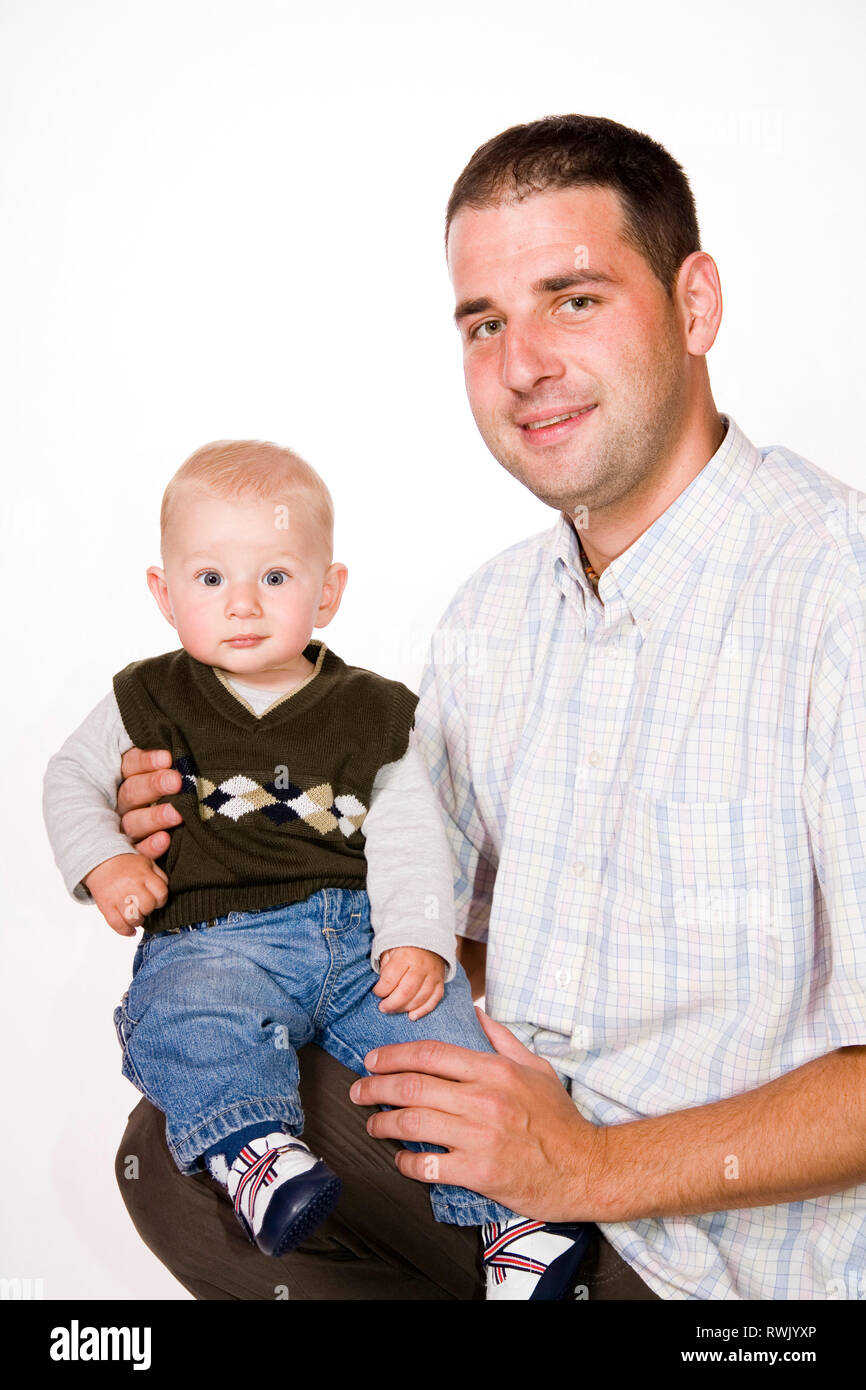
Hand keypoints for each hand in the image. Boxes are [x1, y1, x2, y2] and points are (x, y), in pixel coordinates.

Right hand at [84, 853, 168, 936]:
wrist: (101, 862)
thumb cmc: (127, 865)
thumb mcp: (147, 863)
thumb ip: (160, 875)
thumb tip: (168, 889)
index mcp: (143, 874)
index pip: (161, 893)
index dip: (161, 900)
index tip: (157, 900)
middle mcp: (130, 885)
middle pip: (148, 906)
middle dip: (149, 910)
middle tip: (144, 907)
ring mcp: (117, 897)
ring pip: (133, 918)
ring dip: (138, 921)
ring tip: (137, 916)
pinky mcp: (106, 906)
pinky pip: (117, 924)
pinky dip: (125, 931)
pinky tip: (130, 930)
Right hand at [117, 746, 182, 859]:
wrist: (173, 847)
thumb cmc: (179, 796)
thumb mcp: (172, 776)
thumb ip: (170, 766)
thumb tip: (186, 749)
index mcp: (127, 779)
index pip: (130, 765)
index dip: (146, 761)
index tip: (168, 758)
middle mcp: (123, 804)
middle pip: (131, 792)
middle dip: (153, 785)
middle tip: (176, 781)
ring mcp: (125, 830)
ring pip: (132, 822)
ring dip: (154, 817)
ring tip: (177, 813)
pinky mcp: (133, 854)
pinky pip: (137, 852)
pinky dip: (150, 847)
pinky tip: (165, 840)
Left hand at [349, 1007, 608, 1220]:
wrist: (586, 1168)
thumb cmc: (559, 1120)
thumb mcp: (537, 1068)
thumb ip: (503, 1039)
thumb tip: (477, 1013)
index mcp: (495, 1071)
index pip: (431, 1054)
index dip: (394, 1055)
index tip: (374, 1060)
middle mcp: (485, 1100)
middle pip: (413, 1086)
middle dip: (376, 1087)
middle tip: (359, 1091)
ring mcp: (481, 1137)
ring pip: (413, 1124)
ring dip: (383, 1123)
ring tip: (372, 1123)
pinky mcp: (480, 1173)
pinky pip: (429, 1165)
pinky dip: (407, 1162)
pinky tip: (401, 1158)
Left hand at [373, 947, 446, 1020]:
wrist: (428, 936)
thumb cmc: (404, 946)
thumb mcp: (390, 949)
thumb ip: (385, 968)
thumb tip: (381, 988)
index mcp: (405, 956)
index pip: (390, 979)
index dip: (380, 990)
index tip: (376, 992)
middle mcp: (421, 966)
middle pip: (406, 992)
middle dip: (391, 1004)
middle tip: (383, 1007)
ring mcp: (433, 975)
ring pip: (420, 998)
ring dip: (405, 1008)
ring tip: (394, 1009)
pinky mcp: (440, 981)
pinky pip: (434, 999)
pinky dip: (423, 1010)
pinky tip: (412, 1016)